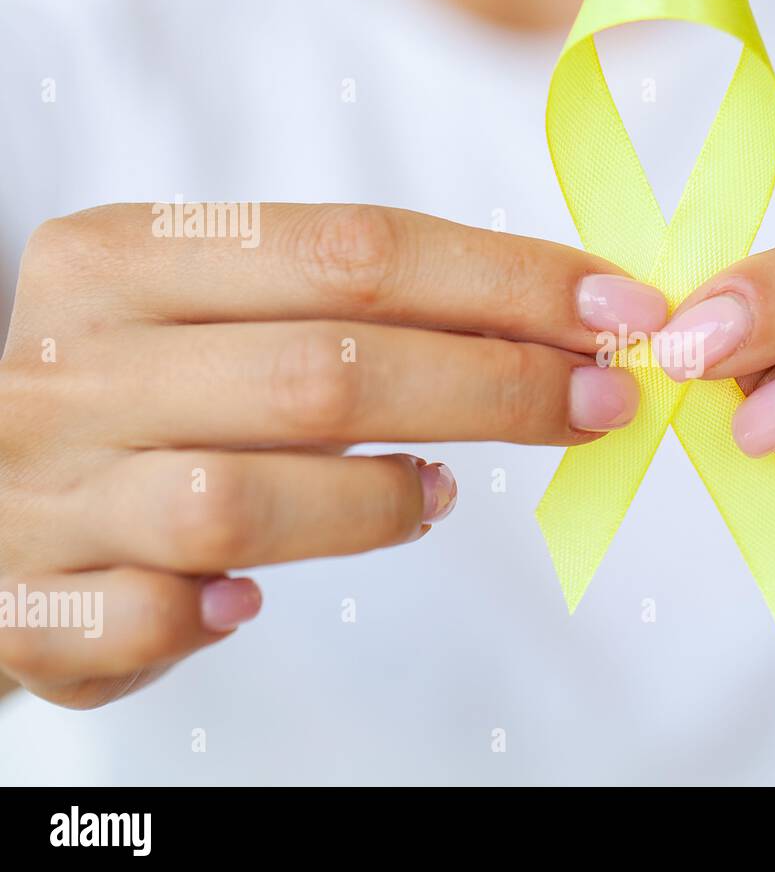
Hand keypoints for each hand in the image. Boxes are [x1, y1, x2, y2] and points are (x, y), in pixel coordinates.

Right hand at [0, 203, 666, 706]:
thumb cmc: (134, 394)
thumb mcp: (208, 312)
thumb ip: (345, 310)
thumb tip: (549, 329)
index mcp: (124, 257)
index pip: (351, 251)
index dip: (504, 282)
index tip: (618, 311)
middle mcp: (75, 364)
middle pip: (327, 370)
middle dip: (495, 387)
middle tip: (600, 403)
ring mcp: (42, 490)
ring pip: (239, 502)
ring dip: (375, 505)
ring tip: (438, 496)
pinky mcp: (23, 606)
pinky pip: (144, 621)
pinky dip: (212, 617)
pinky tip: (250, 605)